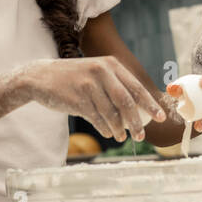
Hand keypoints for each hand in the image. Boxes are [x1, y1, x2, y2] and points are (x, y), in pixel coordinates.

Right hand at [20, 57, 165, 142]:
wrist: (40, 77)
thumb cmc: (73, 78)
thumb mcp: (95, 73)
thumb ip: (115, 85)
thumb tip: (140, 108)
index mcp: (110, 64)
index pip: (136, 87)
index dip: (150, 104)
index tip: (161, 117)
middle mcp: (101, 72)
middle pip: (127, 102)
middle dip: (137, 122)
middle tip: (142, 136)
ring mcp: (89, 85)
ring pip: (112, 113)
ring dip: (120, 129)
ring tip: (122, 137)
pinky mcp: (78, 98)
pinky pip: (97, 119)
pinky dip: (106, 129)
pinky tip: (110, 134)